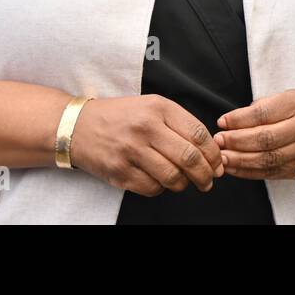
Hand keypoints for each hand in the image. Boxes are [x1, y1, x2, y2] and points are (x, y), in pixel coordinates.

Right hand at [70, 95, 223, 196]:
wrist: (77, 126)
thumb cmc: (120, 116)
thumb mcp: (151, 106)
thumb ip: (179, 123)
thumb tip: (208, 150)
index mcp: (159, 107)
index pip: (198, 133)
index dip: (213, 153)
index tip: (218, 163)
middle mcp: (146, 127)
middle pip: (189, 157)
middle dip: (205, 174)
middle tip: (209, 180)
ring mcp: (131, 150)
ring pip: (173, 176)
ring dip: (184, 184)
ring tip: (185, 182)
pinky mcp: (119, 171)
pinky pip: (152, 187)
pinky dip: (161, 188)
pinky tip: (160, 181)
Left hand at [214, 89, 294, 180]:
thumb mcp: (283, 98)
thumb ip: (259, 108)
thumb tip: (229, 122)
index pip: (264, 113)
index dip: (240, 119)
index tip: (222, 122)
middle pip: (266, 138)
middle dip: (237, 141)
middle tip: (218, 141)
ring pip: (267, 159)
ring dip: (240, 160)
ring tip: (221, 157)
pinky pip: (269, 173)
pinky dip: (247, 172)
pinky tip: (232, 168)